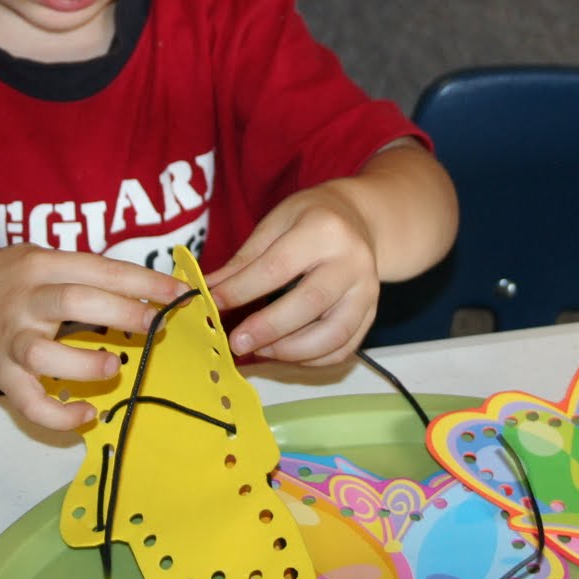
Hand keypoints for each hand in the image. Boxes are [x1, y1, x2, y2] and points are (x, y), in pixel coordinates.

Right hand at [0, 244, 188, 430]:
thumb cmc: (5, 280)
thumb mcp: (40, 259)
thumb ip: (83, 272)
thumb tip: (146, 289)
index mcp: (41, 265)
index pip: (100, 269)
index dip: (143, 282)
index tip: (179, 293)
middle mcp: (24, 300)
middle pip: (75, 302)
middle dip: (122, 313)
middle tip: (156, 327)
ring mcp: (10, 340)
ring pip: (43, 354)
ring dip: (84, 364)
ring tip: (114, 368)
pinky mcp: (0, 375)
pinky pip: (29, 402)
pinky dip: (59, 416)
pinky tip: (87, 417)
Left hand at [206, 180, 378, 365]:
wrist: (358, 219)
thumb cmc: (310, 218)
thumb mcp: (275, 224)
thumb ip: (243, 261)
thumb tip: (206, 291)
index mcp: (323, 229)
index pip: (277, 267)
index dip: (241, 291)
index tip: (212, 305)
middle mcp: (352, 260)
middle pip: (309, 303)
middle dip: (268, 329)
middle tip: (236, 343)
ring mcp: (367, 289)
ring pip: (333, 334)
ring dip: (291, 351)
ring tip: (261, 351)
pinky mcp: (372, 312)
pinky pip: (345, 348)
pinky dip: (313, 360)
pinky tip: (287, 354)